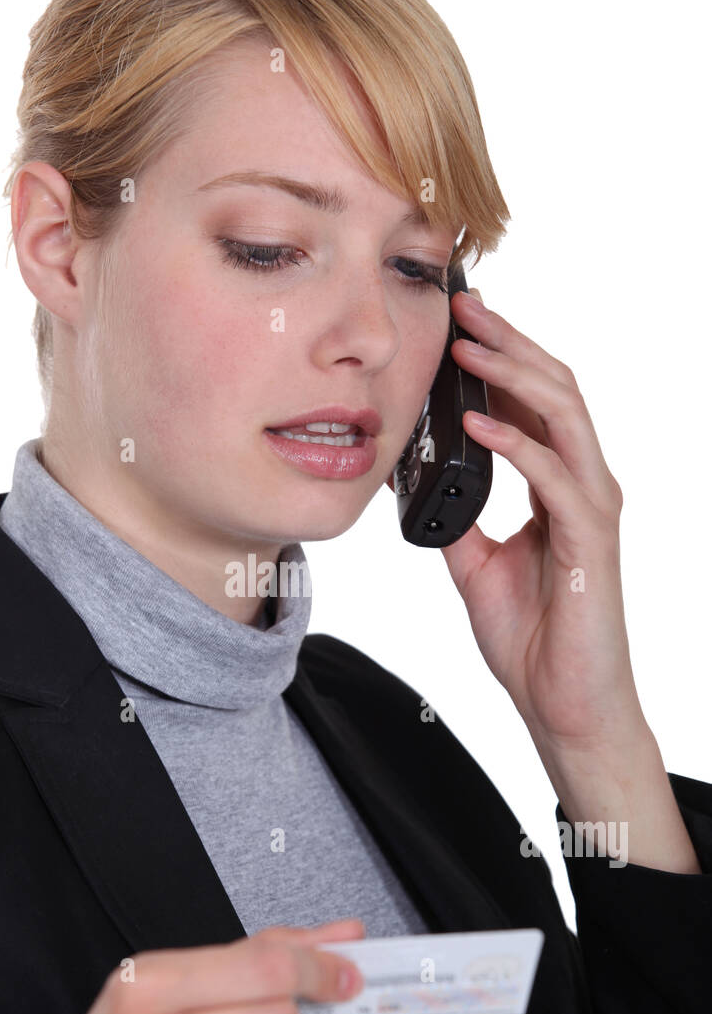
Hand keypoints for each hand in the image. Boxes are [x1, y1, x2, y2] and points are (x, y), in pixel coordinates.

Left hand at [438, 287, 645, 756]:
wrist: (563, 703)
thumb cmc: (533, 638)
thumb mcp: (477, 565)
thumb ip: (460, 518)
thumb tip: (422, 483)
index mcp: (558, 487)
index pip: (535, 403)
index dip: (501, 359)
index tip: (457, 326)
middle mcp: (583, 486)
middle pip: (555, 390)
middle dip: (508, 344)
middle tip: (463, 310)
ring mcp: (593, 508)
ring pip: (564, 415)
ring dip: (514, 374)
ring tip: (469, 347)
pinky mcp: (591, 539)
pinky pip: (555, 475)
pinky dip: (516, 443)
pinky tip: (478, 422)